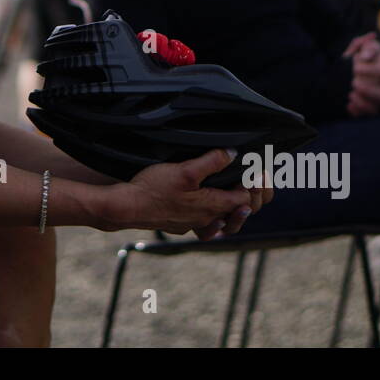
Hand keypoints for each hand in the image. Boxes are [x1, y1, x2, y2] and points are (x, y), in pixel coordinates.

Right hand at [111, 149, 269, 239]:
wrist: (127, 208)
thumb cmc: (154, 189)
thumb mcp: (185, 169)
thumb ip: (211, 161)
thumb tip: (232, 154)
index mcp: (211, 205)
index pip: (243, 199)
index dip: (250, 185)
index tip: (252, 172)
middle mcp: (206, 219)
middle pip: (235, 214)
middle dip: (245, 199)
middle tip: (248, 183)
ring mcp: (192, 224)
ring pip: (220, 221)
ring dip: (229, 210)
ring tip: (232, 199)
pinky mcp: (179, 225)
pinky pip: (202, 225)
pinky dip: (210, 217)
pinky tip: (204, 209)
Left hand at [344, 33, 379, 115]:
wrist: (331, 87)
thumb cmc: (345, 67)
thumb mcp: (350, 54)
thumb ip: (359, 44)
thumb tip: (372, 35)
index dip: (379, 59)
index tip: (360, 59)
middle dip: (372, 80)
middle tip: (354, 80)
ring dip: (368, 95)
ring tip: (351, 93)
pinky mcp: (376, 108)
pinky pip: (375, 111)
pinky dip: (361, 108)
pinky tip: (349, 105)